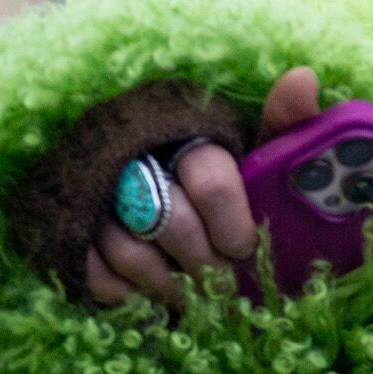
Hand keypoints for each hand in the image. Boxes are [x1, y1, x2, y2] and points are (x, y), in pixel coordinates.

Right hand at [85, 68, 320, 308]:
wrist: (165, 190)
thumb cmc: (228, 173)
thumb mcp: (259, 147)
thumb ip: (284, 122)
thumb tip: (302, 78)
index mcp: (188, 137)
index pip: (210, 182)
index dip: (232, 225)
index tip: (243, 249)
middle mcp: (136, 160)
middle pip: (172, 223)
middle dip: (205, 263)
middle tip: (222, 283)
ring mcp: (97, 194)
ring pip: (131, 252)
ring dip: (168, 284)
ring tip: (192, 295)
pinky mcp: (71, 226)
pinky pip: (93, 271)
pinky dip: (124, 292)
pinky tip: (147, 294)